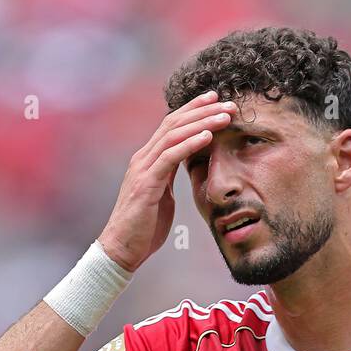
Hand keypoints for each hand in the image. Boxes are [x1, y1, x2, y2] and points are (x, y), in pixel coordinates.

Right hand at [99, 92, 235, 271]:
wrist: (122, 249)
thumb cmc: (143, 228)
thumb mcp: (162, 196)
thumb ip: (170, 177)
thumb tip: (184, 166)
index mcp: (148, 160)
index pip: (172, 126)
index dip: (194, 111)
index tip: (217, 101)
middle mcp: (144, 158)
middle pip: (174, 123)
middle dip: (202, 110)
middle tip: (228, 102)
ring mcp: (143, 169)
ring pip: (174, 135)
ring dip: (202, 123)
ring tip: (224, 115)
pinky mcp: (146, 184)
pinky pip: (170, 157)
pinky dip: (189, 144)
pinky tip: (207, 136)